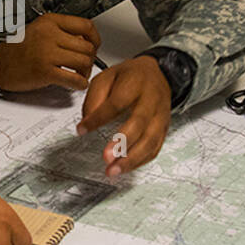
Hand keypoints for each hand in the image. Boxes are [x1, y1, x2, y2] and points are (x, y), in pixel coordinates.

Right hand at [0, 13, 100, 91]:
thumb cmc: (16, 50)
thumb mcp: (38, 30)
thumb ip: (60, 32)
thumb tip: (84, 42)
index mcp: (49, 22)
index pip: (85, 26)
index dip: (95, 38)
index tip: (94, 45)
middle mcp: (50, 35)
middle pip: (87, 47)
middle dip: (90, 59)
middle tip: (84, 65)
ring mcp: (47, 53)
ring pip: (84, 62)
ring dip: (85, 72)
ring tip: (79, 75)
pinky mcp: (45, 72)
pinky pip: (74, 79)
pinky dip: (80, 84)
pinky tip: (75, 84)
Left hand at [76, 55, 171, 176]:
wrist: (158, 74)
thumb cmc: (130, 77)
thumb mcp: (107, 76)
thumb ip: (95, 97)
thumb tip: (87, 120)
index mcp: (136, 83)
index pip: (116, 102)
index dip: (98, 118)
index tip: (81, 129)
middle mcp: (151, 100)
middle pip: (139, 123)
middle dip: (122, 143)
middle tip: (106, 157)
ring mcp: (160, 116)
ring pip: (150, 140)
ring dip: (132, 159)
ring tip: (113, 170)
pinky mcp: (163, 129)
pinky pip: (155, 148)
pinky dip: (140, 161)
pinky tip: (125, 167)